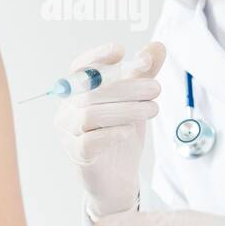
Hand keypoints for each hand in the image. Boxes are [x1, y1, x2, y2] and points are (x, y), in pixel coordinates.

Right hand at [54, 42, 165, 216]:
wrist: (118, 178)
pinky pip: (90, 141)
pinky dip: (112, 133)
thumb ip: (142, 74)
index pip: (79, 68)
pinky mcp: (77, 156)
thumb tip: (157, 46)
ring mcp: (68, 134)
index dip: (96, 57)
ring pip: (91, 115)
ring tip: (154, 109)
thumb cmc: (121, 135)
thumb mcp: (135, 102)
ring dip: (125, 109)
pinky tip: (130, 131)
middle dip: (127, 87)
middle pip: (91, 92)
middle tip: (156, 88)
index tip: (119, 50)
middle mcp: (67, 111)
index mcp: (77, 93)